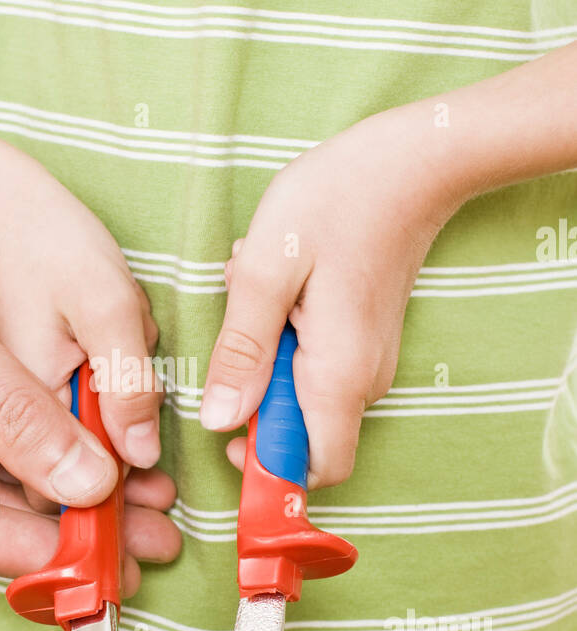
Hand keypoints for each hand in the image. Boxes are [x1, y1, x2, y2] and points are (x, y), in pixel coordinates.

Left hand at [200, 106, 461, 487]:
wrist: (412, 161)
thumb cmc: (338, 201)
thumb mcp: (268, 270)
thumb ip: (242, 352)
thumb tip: (218, 421)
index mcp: (339, 376)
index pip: (314, 470)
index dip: (267, 467)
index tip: (227, 433)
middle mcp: (362, 381)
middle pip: (298, 433)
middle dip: (251, 391)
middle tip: (239, 322)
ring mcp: (366, 361)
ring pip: (297, 391)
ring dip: (261, 351)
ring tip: (256, 284)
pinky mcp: (361, 340)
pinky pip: (309, 361)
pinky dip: (279, 331)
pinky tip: (274, 279)